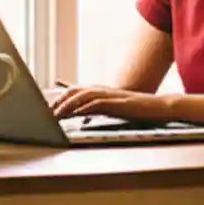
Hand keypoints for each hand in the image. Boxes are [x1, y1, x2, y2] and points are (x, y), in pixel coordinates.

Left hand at [51, 85, 172, 121]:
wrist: (155, 107)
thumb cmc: (134, 108)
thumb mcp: (110, 107)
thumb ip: (95, 107)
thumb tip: (80, 112)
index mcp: (99, 91)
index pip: (74, 90)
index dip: (60, 96)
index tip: (48, 106)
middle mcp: (102, 90)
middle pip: (75, 91)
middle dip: (60, 101)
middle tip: (48, 112)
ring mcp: (109, 95)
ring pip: (83, 96)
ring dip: (68, 105)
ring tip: (57, 114)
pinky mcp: (116, 103)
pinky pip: (97, 103)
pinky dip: (85, 108)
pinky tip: (76, 113)